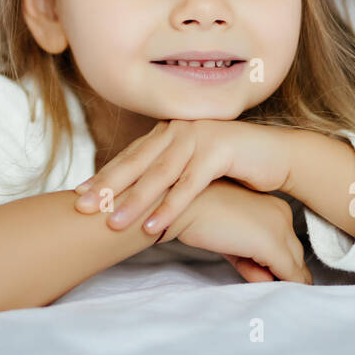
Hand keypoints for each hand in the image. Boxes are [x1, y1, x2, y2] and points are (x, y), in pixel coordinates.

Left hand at [73, 118, 293, 239]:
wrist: (275, 155)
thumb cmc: (231, 163)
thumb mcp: (193, 163)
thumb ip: (167, 168)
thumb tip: (133, 187)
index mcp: (168, 130)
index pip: (130, 155)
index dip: (104, 175)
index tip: (79, 194)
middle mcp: (178, 129)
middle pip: (137, 162)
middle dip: (108, 186)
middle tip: (83, 207)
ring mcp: (198, 137)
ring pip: (160, 175)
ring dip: (134, 201)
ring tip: (113, 223)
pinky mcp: (219, 151)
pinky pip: (189, 185)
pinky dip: (170, 206)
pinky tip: (153, 225)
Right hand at [163, 179, 311, 284]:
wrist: (178, 205)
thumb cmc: (196, 216)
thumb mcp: (229, 237)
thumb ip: (248, 255)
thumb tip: (265, 277)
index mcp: (272, 204)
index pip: (285, 240)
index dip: (275, 262)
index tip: (260, 273)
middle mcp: (282, 213)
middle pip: (294, 253)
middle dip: (282, 273)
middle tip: (264, 283)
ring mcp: (279, 229)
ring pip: (295, 265)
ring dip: (283, 280)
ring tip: (261, 284)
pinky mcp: (271, 245)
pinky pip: (289, 273)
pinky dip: (286, 285)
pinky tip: (273, 289)